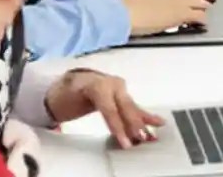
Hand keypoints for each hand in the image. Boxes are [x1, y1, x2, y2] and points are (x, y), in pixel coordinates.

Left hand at [44, 69, 164, 148]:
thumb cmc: (68, 93)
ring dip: (143, 122)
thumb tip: (64, 128)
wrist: (72, 82)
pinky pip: (135, 106)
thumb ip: (71, 110)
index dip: (117, 126)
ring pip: (132, 107)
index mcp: (98, 84)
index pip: (110, 109)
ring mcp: (120, 88)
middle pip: (125, 108)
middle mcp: (112, 84)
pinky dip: (145, 116)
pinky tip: (158, 122)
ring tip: (151, 134)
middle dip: (133, 125)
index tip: (124, 140)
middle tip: (140, 139)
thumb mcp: (65, 100)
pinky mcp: (123, 95)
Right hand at [122, 0, 210, 35]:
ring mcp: (183, 0)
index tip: (191, 5)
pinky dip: (202, 22)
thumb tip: (164, 9)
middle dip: (199, 5)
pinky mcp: (183, 13)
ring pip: (202, 5)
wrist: (126, 13)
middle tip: (198, 14)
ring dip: (201, 13)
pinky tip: (200, 26)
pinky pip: (201, 17)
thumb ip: (161, 0)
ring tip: (199, 21)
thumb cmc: (130, 9)